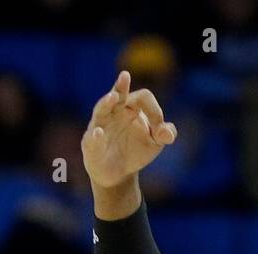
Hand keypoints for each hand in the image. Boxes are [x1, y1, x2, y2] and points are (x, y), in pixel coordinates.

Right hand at [81, 70, 176, 192]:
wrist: (119, 173)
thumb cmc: (136, 150)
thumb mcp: (155, 142)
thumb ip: (166, 134)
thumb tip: (167, 132)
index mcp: (131, 107)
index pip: (143, 98)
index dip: (154, 110)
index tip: (161, 132)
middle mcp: (113, 112)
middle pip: (117, 94)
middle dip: (121, 86)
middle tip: (125, 76)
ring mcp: (100, 126)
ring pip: (101, 110)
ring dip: (106, 103)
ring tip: (114, 97)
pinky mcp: (90, 144)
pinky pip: (92, 139)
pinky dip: (95, 136)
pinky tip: (99, 133)